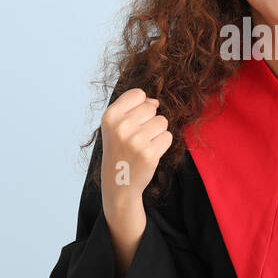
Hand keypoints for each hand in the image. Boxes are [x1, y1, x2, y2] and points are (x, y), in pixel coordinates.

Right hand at [100, 88, 171, 204]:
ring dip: (157, 132)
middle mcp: (121, 126)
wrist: (119, 182)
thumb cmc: (119, 151)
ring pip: (162, 121)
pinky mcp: (149, 153)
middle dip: (149, 120)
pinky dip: (162, 144)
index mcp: (110, 116)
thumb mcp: (115, 126)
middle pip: (152, 108)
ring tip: (143, 145)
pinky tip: (149, 152)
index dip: (140, 106)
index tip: (132, 121)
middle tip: (137, 137)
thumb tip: (155, 102)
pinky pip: (168, 136)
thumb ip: (133, 108)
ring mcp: (135, 140)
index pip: (138, 94)